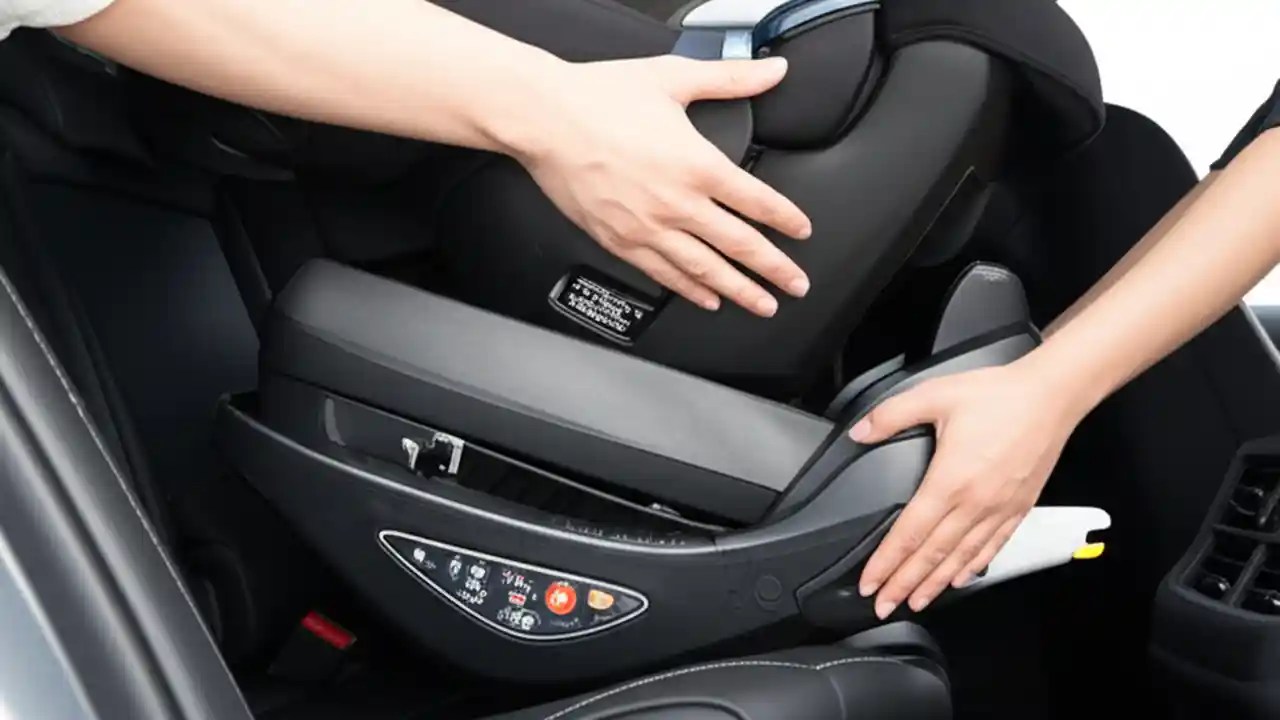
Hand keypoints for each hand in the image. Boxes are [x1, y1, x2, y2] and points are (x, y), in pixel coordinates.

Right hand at [512, 55, 811, 316]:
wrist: (544, 119)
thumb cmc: (598, 98)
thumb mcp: (673, 78)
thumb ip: (730, 78)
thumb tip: (771, 72)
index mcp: (697, 165)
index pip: (758, 202)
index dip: (786, 220)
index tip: (802, 232)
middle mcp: (677, 204)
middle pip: (741, 245)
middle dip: (775, 270)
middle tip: (796, 285)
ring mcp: (648, 228)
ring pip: (706, 270)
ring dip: (739, 291)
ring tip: (762, 305)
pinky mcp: (619, 241)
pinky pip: (663, 274)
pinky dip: (690, 290)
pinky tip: (705, 299)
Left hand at [848, 362, 1083, 618]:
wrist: (1052, 396)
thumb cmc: (999, 395)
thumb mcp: (935, 395)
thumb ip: (891, 415)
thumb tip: (859, 431)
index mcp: (950, 480)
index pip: (909, 533)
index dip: (886, 562)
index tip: (870, 582)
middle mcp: (975, 503)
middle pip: (932, 554)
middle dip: (904, 584)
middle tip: (884, 605)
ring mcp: (999, 509)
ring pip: (961, 557)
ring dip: (935, 583)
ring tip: (916, 602)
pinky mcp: (1019, 507)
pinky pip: (993, 546)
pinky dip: (973, 566)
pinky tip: (961, 578)